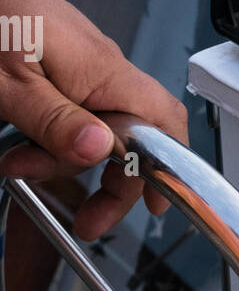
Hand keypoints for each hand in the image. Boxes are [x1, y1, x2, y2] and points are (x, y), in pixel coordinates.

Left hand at [0, 0, 188, 240]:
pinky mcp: (68, 71)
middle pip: (135, 138)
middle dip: (112, 183)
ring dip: (65, 161)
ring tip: (21, 168)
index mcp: (104, 72)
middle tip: (88, 220)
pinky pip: (77, 115)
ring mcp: (88, 70)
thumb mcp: (12, 85)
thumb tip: (101, 151)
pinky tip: (23, 148)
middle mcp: (105, 70)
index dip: (169, 167)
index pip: (163, 123)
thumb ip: (56, 121)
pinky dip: (54, 139)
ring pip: (99, 132)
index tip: (158, 204)